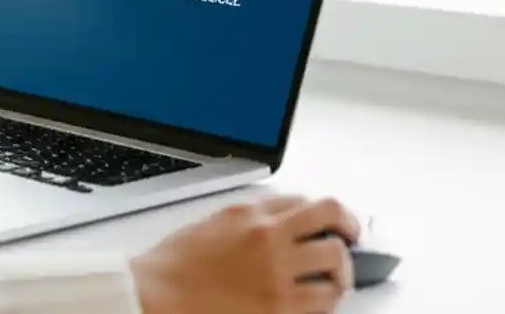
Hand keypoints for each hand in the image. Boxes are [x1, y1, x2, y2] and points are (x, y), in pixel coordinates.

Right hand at [132, 196, 359, 313]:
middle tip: (352, 240)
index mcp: (249, 212)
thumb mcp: (210, 226)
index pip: (301, 201)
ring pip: (335, 261)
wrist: (153, 294)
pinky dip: (327, 302)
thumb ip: (245, 222)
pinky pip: (324, 302)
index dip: (321, 212)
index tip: (329, 221)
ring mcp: (277, 272)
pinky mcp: (279, 308)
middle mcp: (268, 236)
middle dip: (347, 230)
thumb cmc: (171, 267)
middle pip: (331, 217)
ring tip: (337, 279)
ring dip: (342, 270)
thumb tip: (273, 227)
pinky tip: (321, 304)